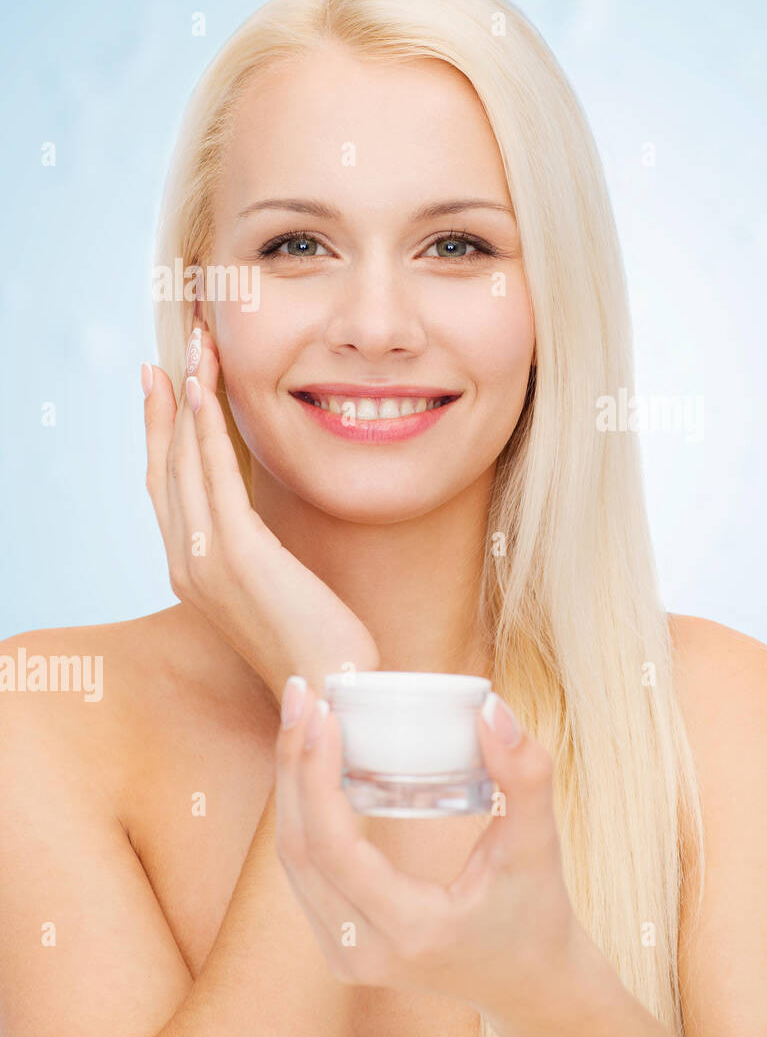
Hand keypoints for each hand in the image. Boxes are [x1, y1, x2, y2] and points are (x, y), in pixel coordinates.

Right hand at [142, 319, 379, 698]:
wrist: (332, 687)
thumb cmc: (317, 642)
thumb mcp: (280, 585)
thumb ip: (261, 550)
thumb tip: (268, 520)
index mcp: (193, 571)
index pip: (168, 487)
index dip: (164, 432)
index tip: (169, 385)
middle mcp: (185, 563)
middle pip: (165, 465)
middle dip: (170, 402)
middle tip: (179, 349)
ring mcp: (203, 560)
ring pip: (182, 462)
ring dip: (186, 399)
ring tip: (195, 351)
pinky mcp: (235, 555)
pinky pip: (212, 478)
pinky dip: (202, 430)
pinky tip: (202, 391)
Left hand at [274, 680, 584, 1026]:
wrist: (531, 983)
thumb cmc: (539, 914)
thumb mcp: (540, 844)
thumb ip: (525, 774)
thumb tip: (489, 709)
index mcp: (409, 929)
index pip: (334, 848)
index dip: (316, 775)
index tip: (324, 713)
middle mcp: (361, 951)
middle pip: (297, 849)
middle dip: (293, 763)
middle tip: (305, 694)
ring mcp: (344, 954)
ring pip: (290, 861)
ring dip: (291, 782)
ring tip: (304, 715)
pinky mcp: (341, 944)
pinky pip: (304, 870)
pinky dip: (301, 810)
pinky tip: (311, 761)